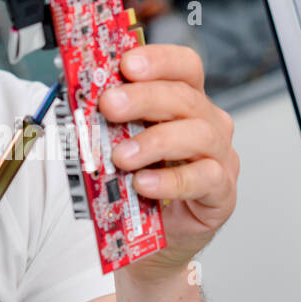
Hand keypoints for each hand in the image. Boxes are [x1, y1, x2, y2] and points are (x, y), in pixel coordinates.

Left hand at [98, 44, 238, 280]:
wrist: (152, 242)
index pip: (183, 67)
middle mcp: (208, 123)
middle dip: (143, 98)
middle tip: (110, 106)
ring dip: (154, 141)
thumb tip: (78, 100)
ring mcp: (220, 157)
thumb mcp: (120, 146)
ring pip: (198, 135)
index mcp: (185, 103)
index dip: (158, 60)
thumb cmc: (139, 186)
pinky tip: (145, 184)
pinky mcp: (222, 192)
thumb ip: (110, 123)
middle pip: (184, 97)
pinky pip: (204, 178)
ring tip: (122, 156)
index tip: (126, 64)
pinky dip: (171, 180)